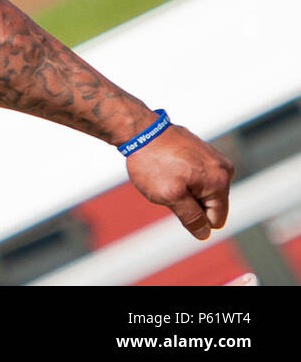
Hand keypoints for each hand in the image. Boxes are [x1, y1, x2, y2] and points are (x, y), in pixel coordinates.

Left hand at [125, 122, 234, 239]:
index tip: (175, 196)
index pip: (215, 220)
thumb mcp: (170, 196)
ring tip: (166, 173)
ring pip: (201, 190)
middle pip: (209, 204)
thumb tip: (204, 233)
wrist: (138, 128)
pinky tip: (167, 164)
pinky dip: (181, 175)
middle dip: (189, 201)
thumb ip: (191, 218)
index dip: (193, 216)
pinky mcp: (202, 150)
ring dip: (184, 188)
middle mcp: (223, 168)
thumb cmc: (152, 161)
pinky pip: (196, 175)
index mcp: (220, 181)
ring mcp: (213, 157)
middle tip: (168, 184)